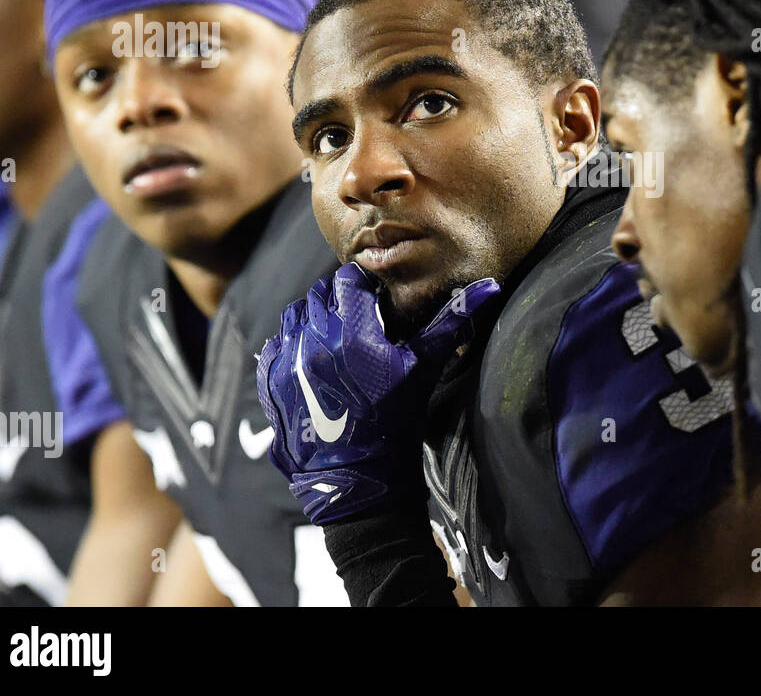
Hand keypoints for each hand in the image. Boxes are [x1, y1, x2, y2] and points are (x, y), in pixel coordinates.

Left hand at [256, 264, 499, 524]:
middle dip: (337, 300)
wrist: (359, 481)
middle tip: (356, 318)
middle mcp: (314, 341)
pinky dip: (290, 344)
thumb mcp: (426, 370)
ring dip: (311, 319)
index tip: (373, 298)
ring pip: (292, 317)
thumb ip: (452, 324)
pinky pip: (273, 346)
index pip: (348, 280)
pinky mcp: (270, 385)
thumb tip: (489, 287)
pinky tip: (310, 359)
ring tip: (332, 337)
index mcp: (352, 332)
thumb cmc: (397, 422)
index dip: (363, 284)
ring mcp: (287, 363)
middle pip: (318, 296)